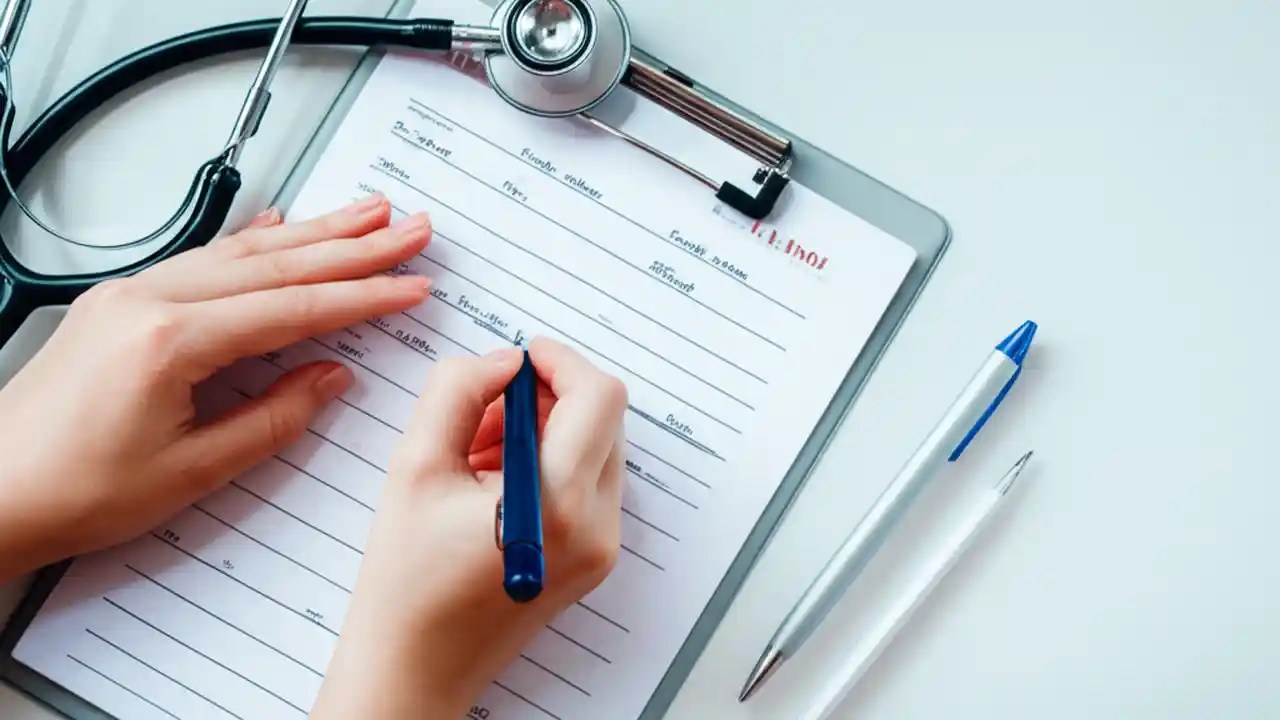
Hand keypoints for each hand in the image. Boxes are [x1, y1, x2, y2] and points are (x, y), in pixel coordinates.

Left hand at [0, 194, 431, 580]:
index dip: (363, 295)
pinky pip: (203, 259)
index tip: (411, 284)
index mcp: (169, 340)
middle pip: (274, 263)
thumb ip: (274, 418)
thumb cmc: (74, 490)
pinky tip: (279, 223)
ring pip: (241, 252)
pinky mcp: (120, 303)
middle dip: (352, 245)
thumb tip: (330, 377)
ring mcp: (131, 294)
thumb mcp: (194, 470)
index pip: (293, 307)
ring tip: (366, 216)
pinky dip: (251, 241)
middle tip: (409, 228)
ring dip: (311, 233)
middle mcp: (148, 300)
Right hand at [312, 337, 626, 718]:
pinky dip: (551, 464)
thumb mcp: (415, 466)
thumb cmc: (405, 582)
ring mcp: (602, 548)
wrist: (414, 669)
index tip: (520, 358)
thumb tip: (503, 360)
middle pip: (603, 419)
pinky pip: (590, 484)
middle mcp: (596, 527)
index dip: (560, 361)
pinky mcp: (594, 560)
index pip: (598, 397)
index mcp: (557, 503)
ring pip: (598, 448)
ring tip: (480, 457)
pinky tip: (495, 485)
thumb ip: (459, 391)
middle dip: (547, 397)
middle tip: (485, 414)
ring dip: (547, 430)